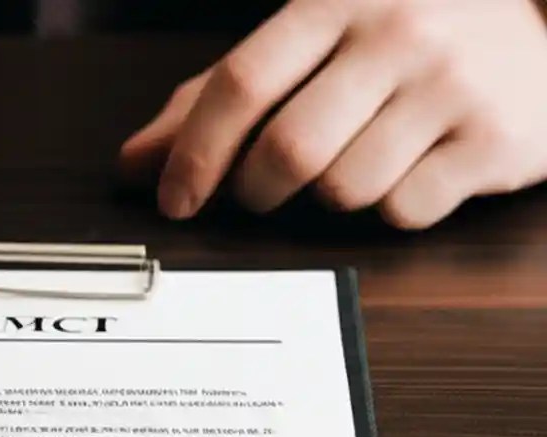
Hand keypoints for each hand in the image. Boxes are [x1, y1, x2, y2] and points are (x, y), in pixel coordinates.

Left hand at [118, 0, 546, 228]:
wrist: (538, 31)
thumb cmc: (402, 41)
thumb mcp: (310, 44)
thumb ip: (219, 97)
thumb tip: (134, 164)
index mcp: (335, 0)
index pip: (241, 84)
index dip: (194, 153)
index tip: (172, 200)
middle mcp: (397, 34)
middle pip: (287, 150)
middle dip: (253, 191)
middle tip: (254, 194)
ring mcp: (452, 86)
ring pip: (343, 190)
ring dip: (325, 199)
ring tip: (349, 165)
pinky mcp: (494, 140)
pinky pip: (402, 212)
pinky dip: (385, 211)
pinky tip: (403, 172)